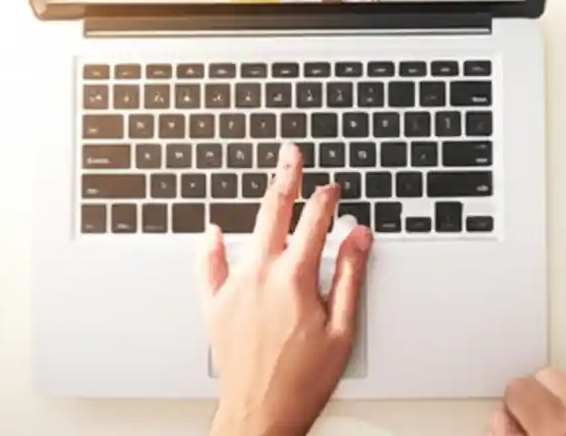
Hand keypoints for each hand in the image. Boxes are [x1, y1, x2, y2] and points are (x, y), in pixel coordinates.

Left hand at [201, 143, 373, 435]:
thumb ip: (349, 276)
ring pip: (247, 234)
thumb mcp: (342, 328)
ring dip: (261, 207)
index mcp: (294, 278)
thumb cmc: (303, 381)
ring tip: (271, 188)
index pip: (314, 222)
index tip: (334, 188)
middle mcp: (260, 276)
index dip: (327, 199)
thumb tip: (358, 237)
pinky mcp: (215, 306)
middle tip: (292, 155)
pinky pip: (207, 268)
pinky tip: (213, 231)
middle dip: (287, 178)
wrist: (260, 415)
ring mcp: (234, 289)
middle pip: (274, 212)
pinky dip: (210, 247)